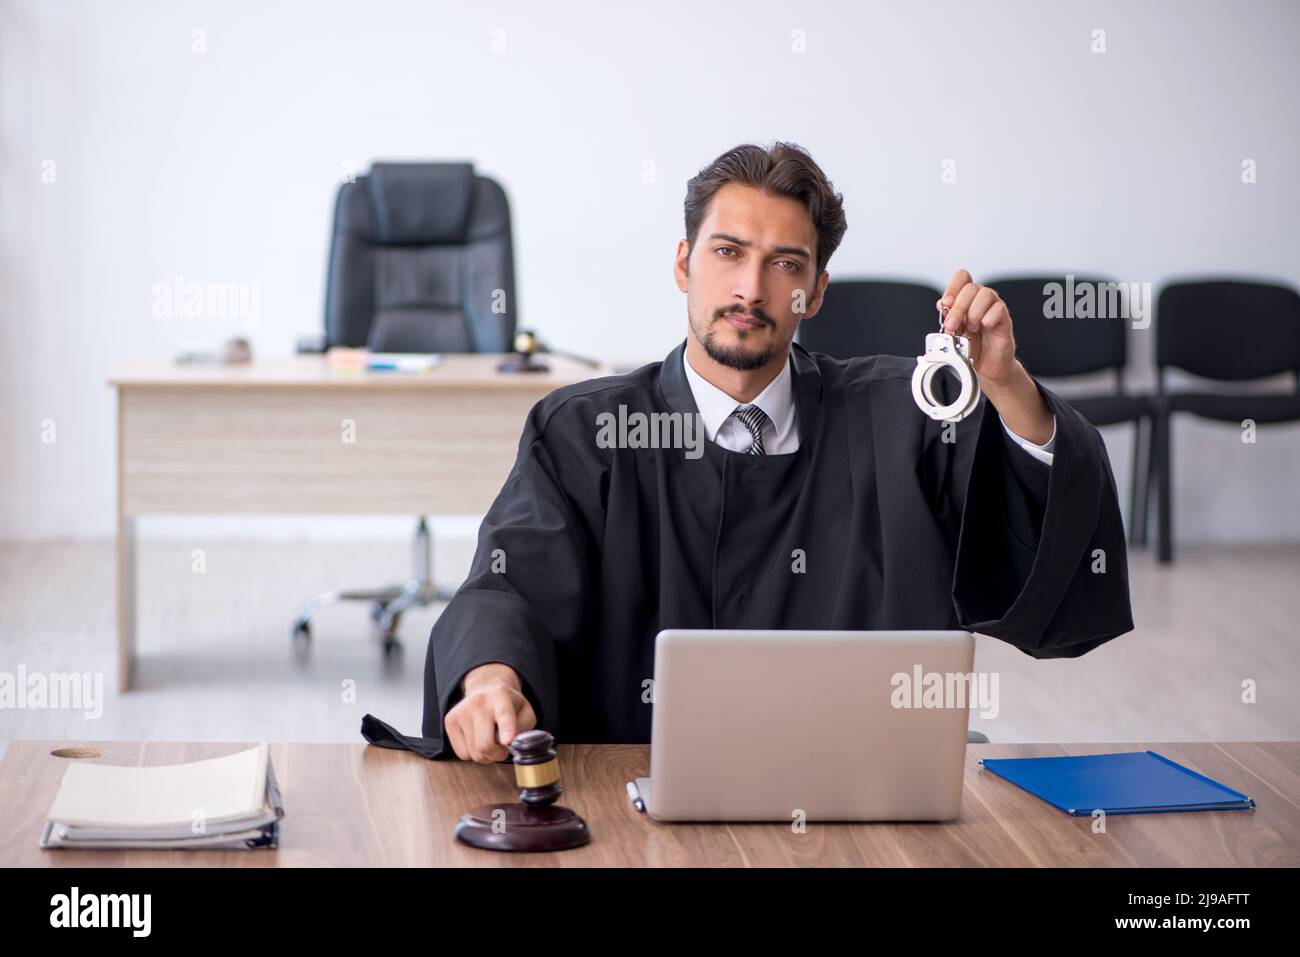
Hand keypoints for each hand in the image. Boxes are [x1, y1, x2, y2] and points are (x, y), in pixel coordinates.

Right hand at [447, 663, 536, 762]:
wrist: (484, 689)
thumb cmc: (507, 705)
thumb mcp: (525, 711)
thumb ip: (525, 728)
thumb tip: (513, 744)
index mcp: (502, 696)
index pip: (504, 715)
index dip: (507, 729)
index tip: (508, 740)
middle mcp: (479, 702)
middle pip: (485, 745)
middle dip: (497, 755)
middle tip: (503, 750)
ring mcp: (461, 711)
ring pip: (473, 753)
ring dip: (485, 755)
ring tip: (490, 740)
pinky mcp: (450, 721)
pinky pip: (462, 754)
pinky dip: (472, 753)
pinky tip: (477, 738)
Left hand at [938, 268, 1017, 386]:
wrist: (986, 367)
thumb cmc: (971, 348)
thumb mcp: (953, 332)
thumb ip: (948, 317)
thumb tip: (942, 304)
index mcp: (967, 300)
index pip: (962, 277)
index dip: (953, 287)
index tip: (945, 304)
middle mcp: (981, 301)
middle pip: (971, 287)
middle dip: (958, 307)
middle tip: (953, 325)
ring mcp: (994, 308)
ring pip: (986, 294)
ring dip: (973, 313)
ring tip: (971, 328)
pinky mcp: (1005, 320)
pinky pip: (999, 309)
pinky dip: (987, 320)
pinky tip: (984, 329)